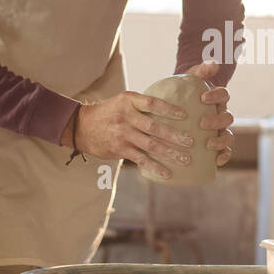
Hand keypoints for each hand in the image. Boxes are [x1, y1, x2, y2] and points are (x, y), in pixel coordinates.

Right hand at [67, 91, 196, 179]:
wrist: (82, 126)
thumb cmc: (109, 112)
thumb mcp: (123, 101)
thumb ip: (142, 105)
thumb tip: (171, 107)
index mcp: (129, 101)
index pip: (152, 103)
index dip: (169, 109)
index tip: (185, 115)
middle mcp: (126, 117)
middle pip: (154, 127)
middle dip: (175, 135)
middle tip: (191, 142)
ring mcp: (123, 134)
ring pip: (150, 145)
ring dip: (170, 153)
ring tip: (185, 159)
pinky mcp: (120, 149)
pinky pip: (141, 159)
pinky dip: (155, 167)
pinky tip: (167, 173)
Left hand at [185, 61, 235, 167]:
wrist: (177, 108)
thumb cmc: (184, 93)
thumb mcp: (190, 79)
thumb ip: (200, 71)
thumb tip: (214, 64)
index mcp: (217, 99)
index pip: (224, 95)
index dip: (217, 97)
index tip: (203, 98)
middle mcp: (221, 115)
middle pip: (228, 118)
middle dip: (217, 121)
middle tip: (202, 123)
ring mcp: (219, 131)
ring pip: (229, 137)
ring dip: (221, 141)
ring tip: (208, 144)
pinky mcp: (216, 146)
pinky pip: (226, 153)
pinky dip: (224, 157)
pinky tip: (216, 161)